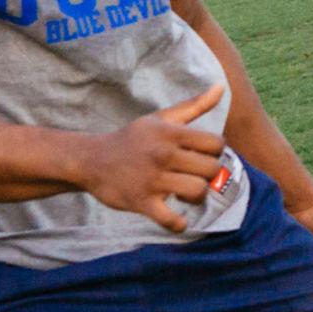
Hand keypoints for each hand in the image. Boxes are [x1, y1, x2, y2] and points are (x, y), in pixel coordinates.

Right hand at [75, 84, 225, 232]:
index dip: (216, 152)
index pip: (216, 144)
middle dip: (208, 175)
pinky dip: (178, 224)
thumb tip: (221, 87)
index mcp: (171, 133)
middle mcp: (163, 154)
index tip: (203, 155)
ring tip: (185, 193)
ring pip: (197, 191)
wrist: (91, 160)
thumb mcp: (160, 119)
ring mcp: (152, 179)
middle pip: (211, 169)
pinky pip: (170, 219)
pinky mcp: (141, 202)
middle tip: (195, 175)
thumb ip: (194, 106)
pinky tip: (177, 219)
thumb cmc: (133, 139)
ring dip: (196, 196)